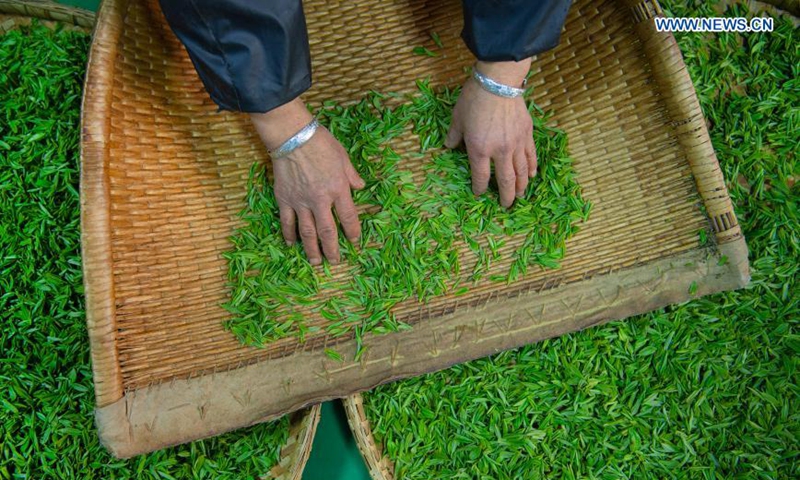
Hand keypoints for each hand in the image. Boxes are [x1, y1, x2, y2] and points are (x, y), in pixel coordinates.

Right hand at [250, 99, 364, 265]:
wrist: (292, 135)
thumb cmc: (321, 142)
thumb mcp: (343, 157)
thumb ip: (352, 175)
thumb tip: (361, 186)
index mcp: (338, 189)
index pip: (349, 218)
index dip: (353, 233)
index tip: (355, 243)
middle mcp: (320, 200)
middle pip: (328, 231)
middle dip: (332, 249)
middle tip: (335, 261)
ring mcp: (301, 201)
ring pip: (307, 232)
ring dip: (312, 249)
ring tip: (316, 262)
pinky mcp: (285, 199)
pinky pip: (287, 222)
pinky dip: (289, 234)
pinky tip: (291, 244)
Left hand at [445, 59, 537, 207]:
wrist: (498, 81)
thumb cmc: (474, 98)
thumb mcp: (457, 118)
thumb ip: (454, 135)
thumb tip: (449, 146)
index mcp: (479, 150)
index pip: (481, 177)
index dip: (480, 188)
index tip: (480, 193)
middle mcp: (500, 151)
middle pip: (506, 181)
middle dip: (506, 196)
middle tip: (506, 206)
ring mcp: (516, 144)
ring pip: (521, 172)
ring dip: (522, 186)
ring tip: (521, 196)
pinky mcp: (527, 134)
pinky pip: (531, 156)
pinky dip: (532, 167)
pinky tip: (532, 175)